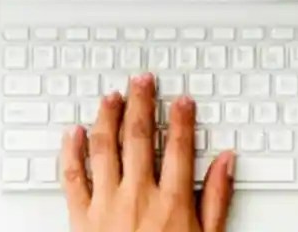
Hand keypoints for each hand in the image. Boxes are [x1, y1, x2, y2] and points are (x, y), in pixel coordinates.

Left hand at [61, 73, 237, 231]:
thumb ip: (217, 199)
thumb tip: (227, 163)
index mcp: (172, 201)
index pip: (179, 146)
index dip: (181, 118)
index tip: (181, 101)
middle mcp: (138, 196)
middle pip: (139, 136)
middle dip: (142, 102)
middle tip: (143, 81)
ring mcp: (106, 204)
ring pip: (104, 146)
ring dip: (107, 115)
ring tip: (111, 96)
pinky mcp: (80, 217)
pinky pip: (72, 176)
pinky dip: (70, 150)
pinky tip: (72, 132)